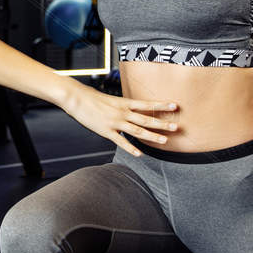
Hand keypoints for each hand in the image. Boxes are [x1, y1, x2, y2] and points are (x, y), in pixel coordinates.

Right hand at [62, 83, 177, 156]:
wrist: (76, 98)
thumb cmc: (92, 98)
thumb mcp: (111, 99)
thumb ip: (122, 105)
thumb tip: (131, 108)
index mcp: (124, 103)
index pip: (147, 104)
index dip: (161, 105)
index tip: (175, 105)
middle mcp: (122, 112)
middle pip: (146, 118)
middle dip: (162, 123)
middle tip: (176, 126)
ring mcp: (115, 122)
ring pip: (137, 130)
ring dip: (152, 136)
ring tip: (165, 141)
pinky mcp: (106, 131)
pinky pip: (121, 141)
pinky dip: (131, 148)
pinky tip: (139, 154)